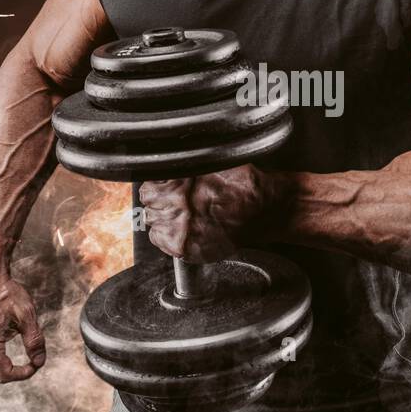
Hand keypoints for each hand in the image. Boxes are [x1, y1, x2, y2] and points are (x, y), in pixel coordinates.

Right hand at [0, 276, 45, 382]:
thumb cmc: (6, 294)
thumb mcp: (26, 315)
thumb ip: (34, 340)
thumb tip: (40, 362)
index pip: (3, 373)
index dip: (22, 374)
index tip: (35, 364)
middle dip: (15, 373)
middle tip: (33, 361)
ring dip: (7, 366)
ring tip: (25, 353)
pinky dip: (0, 357)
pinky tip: (12, 342)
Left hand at [139, 164, 286, 262]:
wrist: (262, 211)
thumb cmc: (241, 185)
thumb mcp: (212, 163)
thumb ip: (185, 166)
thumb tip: (165, 164)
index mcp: (179, 182)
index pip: (148, 188)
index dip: (158, 188)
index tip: (166, 190)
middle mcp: (177, 205)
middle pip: (148, 206)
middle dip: (160, 203)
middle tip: (177, 203)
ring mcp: (181, 229)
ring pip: (152, 224)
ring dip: (163, 219)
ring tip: (183, 216)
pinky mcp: (186, 248)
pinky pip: (162, 242)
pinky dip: (168, 237)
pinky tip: (185, 229)